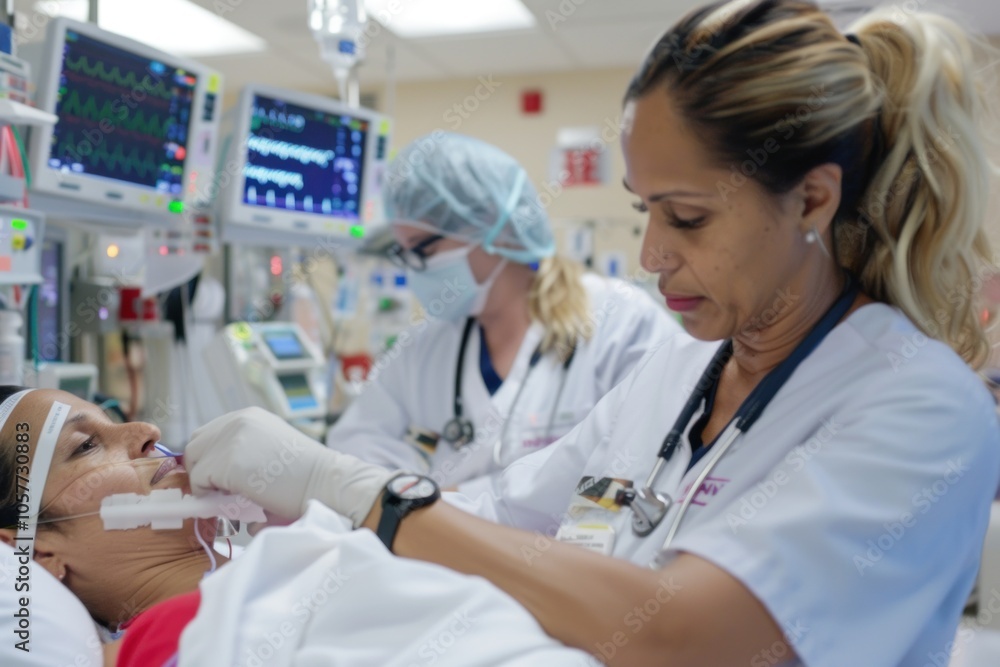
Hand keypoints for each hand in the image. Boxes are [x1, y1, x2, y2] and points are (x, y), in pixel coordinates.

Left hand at [184, 407, 396, 526]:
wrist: (327, 483)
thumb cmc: (307, 477)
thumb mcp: (271, 450)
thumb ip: (243, 454)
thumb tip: (215, 482)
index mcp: (249, 417)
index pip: (208, 435)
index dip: (209, 459)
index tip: (221, 481)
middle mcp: (238, 421)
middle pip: (195, 445)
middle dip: (202, 470)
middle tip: (222, 491)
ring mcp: (231, 440)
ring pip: (195, 464)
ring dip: (207, 484)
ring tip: (233, 498)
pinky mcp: (228, 463)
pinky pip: (200, 484)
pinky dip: (210, 497)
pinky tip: (236, 501)